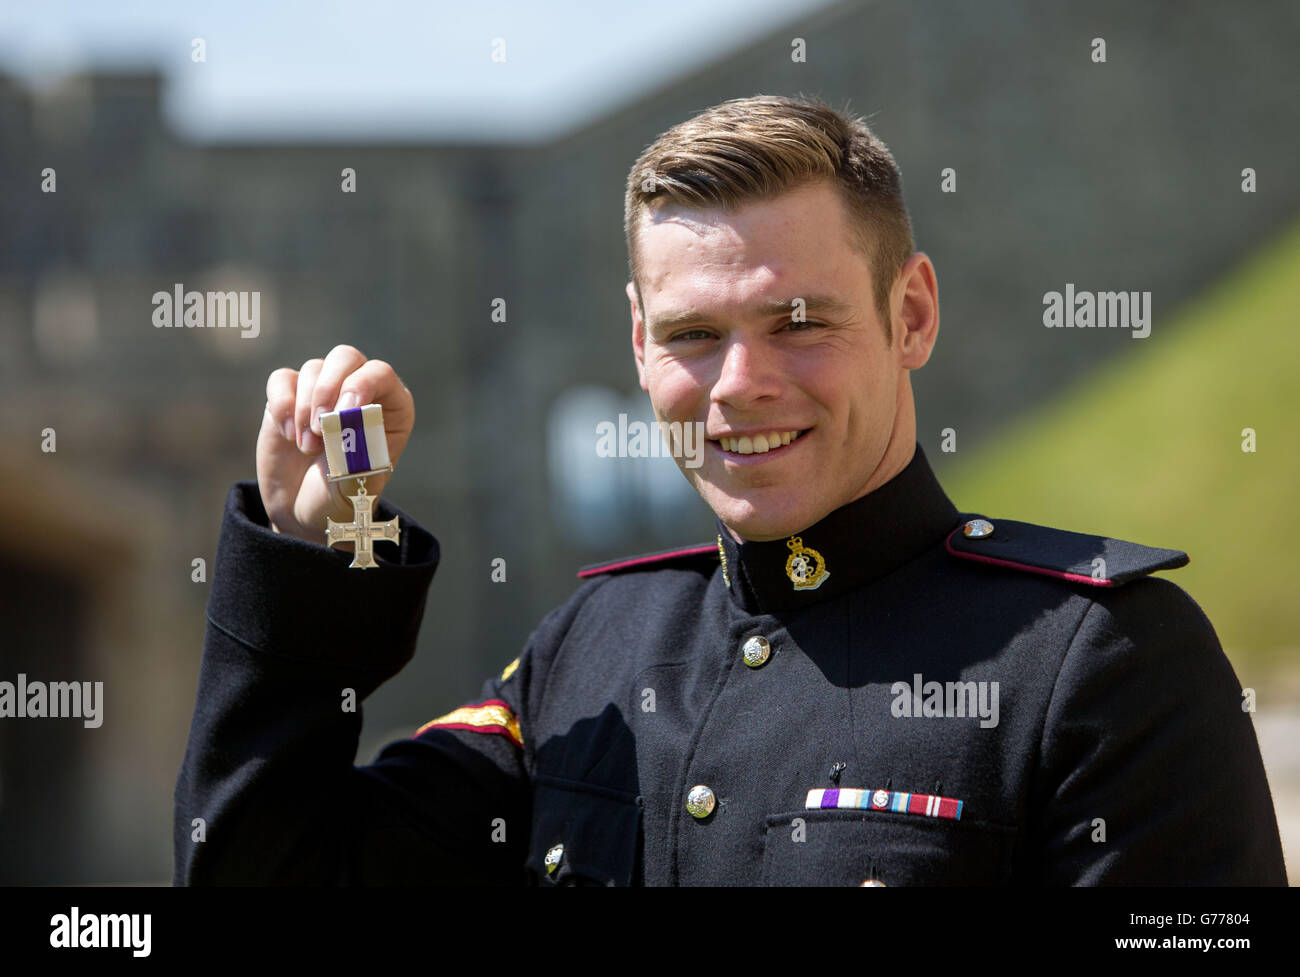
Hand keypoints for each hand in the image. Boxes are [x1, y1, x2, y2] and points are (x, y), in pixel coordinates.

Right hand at [257, 345, 414, 544]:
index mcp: (391, 407)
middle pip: (345, 357)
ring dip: (304, 409)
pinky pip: (281, 380)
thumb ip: (355, 455)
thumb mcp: (357, 486)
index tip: (343, 413)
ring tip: (307, 448)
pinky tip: (289, 434)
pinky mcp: (289, 397)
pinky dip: (281, 405)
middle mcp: (359, 390)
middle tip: (319, 426)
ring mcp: (323, 391)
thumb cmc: (343, 498)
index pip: (380, 373)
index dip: (361, 384)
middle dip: (327, 388)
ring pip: (312, 370)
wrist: (306, 513)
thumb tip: (343, 422)